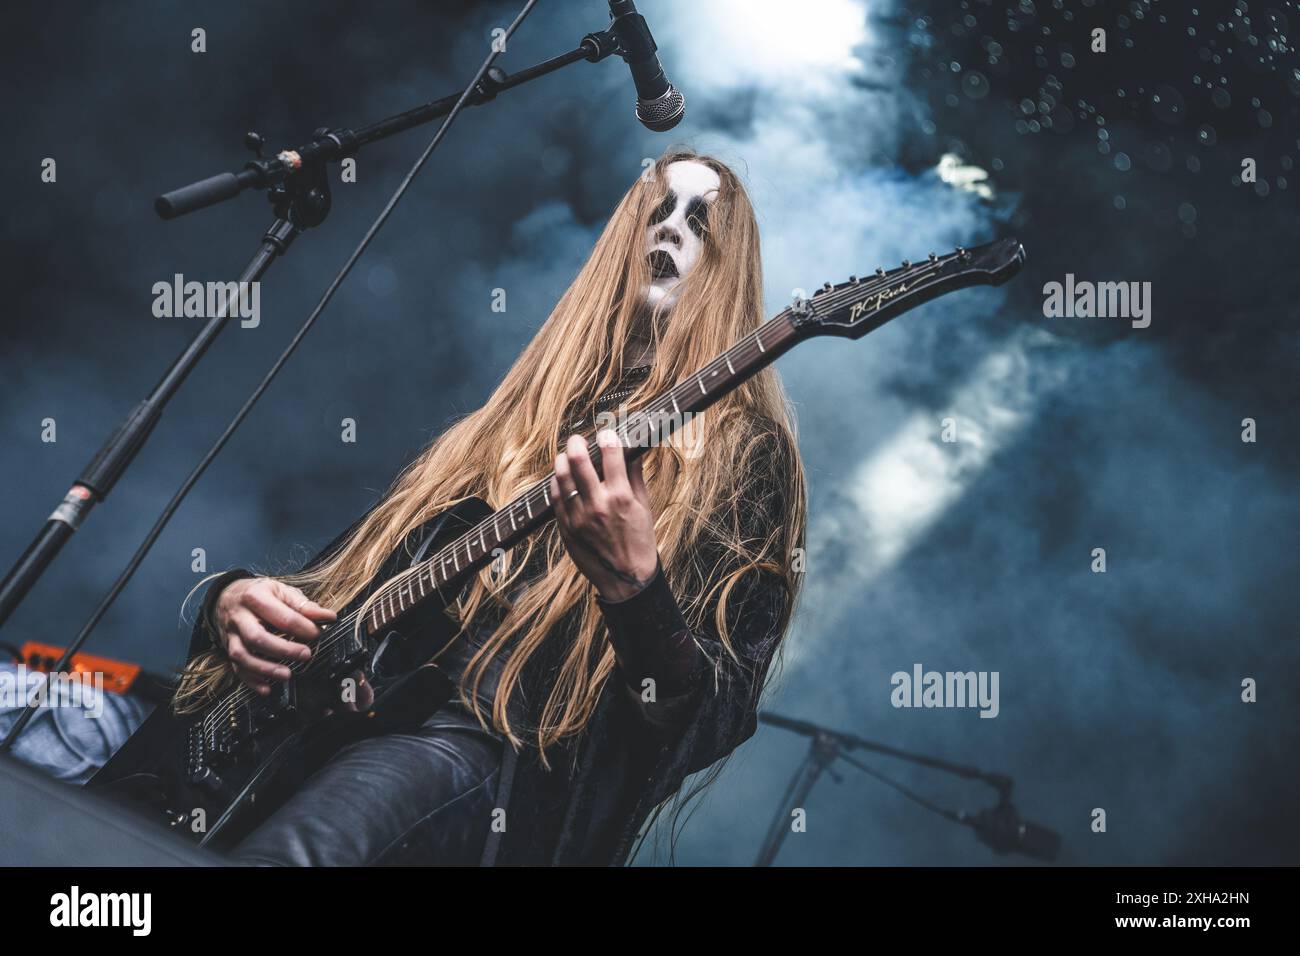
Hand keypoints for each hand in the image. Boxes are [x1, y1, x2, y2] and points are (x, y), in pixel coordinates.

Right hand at [212, 577, 335, 694]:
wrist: (227, 596)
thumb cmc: (260, 593)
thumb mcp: (282, 591)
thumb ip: (304, 605)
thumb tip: (328, 617)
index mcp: (256, 597)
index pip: (282, 617)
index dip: (303, 628)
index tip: (317, 634)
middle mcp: (240, 616)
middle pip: (257, 638)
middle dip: (284, 650)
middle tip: (305, 655)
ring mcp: (231, 634)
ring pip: (242, 655)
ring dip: (265, 669)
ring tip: (287, 675)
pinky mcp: (228, 648)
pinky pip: (236, 668)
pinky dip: (251, 681)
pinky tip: (266, 688)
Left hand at [550, 430, 658, 601]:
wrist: (626, 578)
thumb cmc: (638, 541)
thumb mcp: (643, 507)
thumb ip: (635, 476)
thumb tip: (634, 450)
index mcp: (620, 497)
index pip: (611, 455)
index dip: (607, 438)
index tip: (606, 433)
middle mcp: (598, 504)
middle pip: (579, 461)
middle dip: (578, 443)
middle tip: (578, 439)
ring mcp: (579, 517)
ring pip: (562, 477)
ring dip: (563, 461)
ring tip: (567, 456)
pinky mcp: (566, 528)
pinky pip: (556, 498)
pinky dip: (558, 483)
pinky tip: (562, 478)